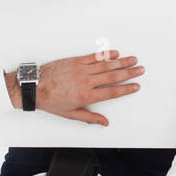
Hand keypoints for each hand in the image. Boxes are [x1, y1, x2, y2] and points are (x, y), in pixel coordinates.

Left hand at [6, 51, 143, 125]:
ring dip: (121, 62)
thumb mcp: (70, 114)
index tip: (136, 86)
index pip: (112, 91)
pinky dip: (105, 55)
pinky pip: (93, 57)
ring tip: (133, 60)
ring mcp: (81, 69)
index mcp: (86, 96)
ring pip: (106, 65)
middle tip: (140, 70)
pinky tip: (115, 53)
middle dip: (129, 73)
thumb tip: (104, 122)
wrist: (35, 87)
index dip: (126, 88)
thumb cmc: (51, 101)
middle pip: (113, 76)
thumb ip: (90, 117)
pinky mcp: (75, 61)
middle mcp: (86, 81)